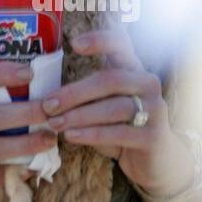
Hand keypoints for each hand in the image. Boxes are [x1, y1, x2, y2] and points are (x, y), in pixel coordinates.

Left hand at [41, 28, 194, 195]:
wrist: (156, 162)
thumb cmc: (121, 128)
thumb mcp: (104, 106)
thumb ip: (85, 95)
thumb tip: (46, 96)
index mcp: (134, 69)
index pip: (121, 44)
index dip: (100, 40)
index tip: (74, 44)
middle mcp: (148, 84)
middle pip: (110, 79)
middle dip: (74, 92)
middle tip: (48, 105)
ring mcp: (155, 109)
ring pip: (113, 107)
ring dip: (79, 115)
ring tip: (55, 123)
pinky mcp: (154, 136)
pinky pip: (118, 132)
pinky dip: (91, 134)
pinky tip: (71, 136)